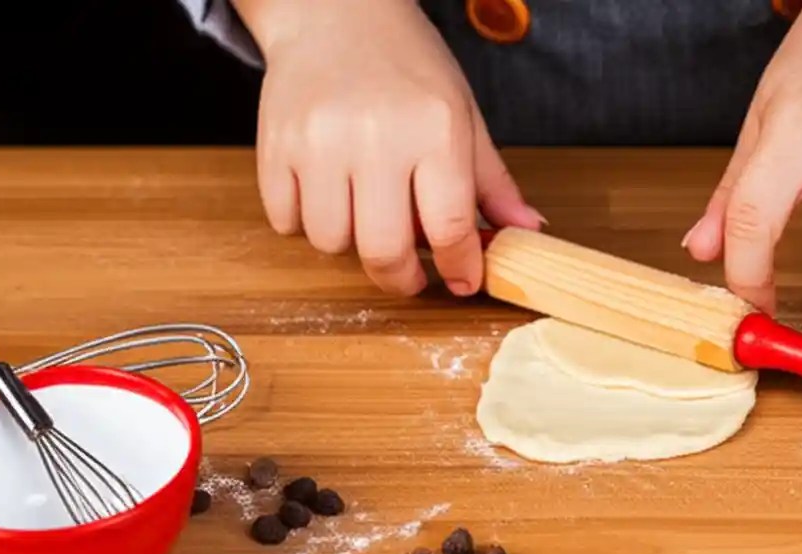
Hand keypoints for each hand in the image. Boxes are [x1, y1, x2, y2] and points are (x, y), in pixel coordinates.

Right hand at [235, 0, 543, 295]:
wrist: (334, 13)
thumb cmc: (405, 65)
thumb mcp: (462, 114)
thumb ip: (491, 181)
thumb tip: (527, 231)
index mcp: (433, 129)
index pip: (449, 226)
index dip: (459, 267)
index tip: (462, 280)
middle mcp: (375, 136)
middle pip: (384, 250)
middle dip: (401, 277)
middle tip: (410, 274)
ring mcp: (318, 142)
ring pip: (330, 242)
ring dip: (350, 244)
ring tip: (363, 212)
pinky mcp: (275, 145)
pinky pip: (286, 221)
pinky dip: (305, 222)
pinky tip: (326, 194)